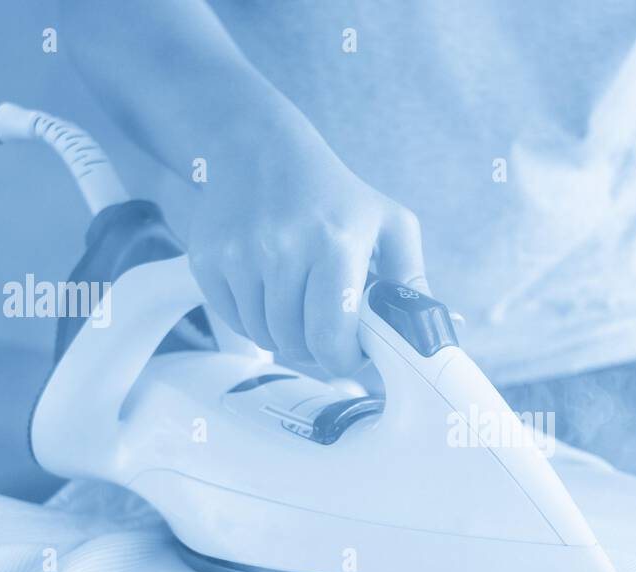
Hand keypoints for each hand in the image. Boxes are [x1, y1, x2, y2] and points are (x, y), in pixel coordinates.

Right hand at [187, 128, 428, 375]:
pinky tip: (269, 289)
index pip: (331, 338)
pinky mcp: (208, 259)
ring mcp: (239, 254)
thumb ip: (411, 279)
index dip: (343, 359)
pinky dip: (253, 317)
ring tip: (298, 302)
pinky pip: (233, 318)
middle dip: (315, 347)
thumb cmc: (334, 192)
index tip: (350, 351)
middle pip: (296, 342)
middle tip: (325, 327)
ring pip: (263, 335)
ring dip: (283, 333)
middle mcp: (282, 249)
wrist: (261, 148)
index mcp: (334, 244)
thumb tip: (427, 332)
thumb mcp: (390, 223)